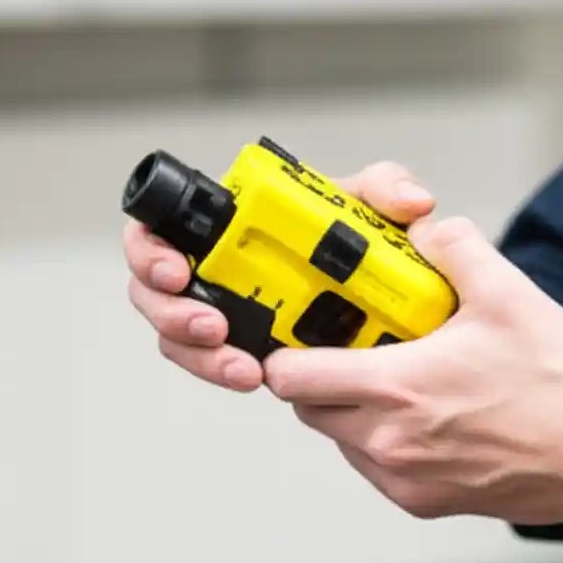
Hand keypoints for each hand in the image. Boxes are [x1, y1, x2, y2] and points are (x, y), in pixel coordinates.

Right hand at [123, 161, 435, 391]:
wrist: (393, 296)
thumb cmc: (368, 236)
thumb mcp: (376, 202)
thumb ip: (389, 187)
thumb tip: (411, 204)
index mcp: (233, 219)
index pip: (163, 225)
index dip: (151, 248)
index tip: (178, 271)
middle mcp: (219, 264)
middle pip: (154, 288)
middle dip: (170, 312)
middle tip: (211, 325)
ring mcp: (228, 308)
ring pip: (178, 335)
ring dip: (201, 355)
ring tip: (242, 365)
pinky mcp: (245, 345)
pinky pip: (215, 362)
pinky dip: (225, 371)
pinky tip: (256, 376)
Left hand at [265, 216, 562, 542]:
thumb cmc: (561, 386)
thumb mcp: (509, 295)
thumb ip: (456, 247)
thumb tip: (426, 228)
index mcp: (398, 388)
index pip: (292, 377)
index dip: (286, 351)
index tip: (300, 332)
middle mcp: (390, 442)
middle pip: (309, 409)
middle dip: (319, 376)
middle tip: (353, 349)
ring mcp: (405, 478)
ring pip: (341, 440)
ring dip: (351, 410)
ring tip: (398, 380)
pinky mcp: (423, 502)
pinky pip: (374, 467)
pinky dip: (381, 441)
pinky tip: (424, 415)